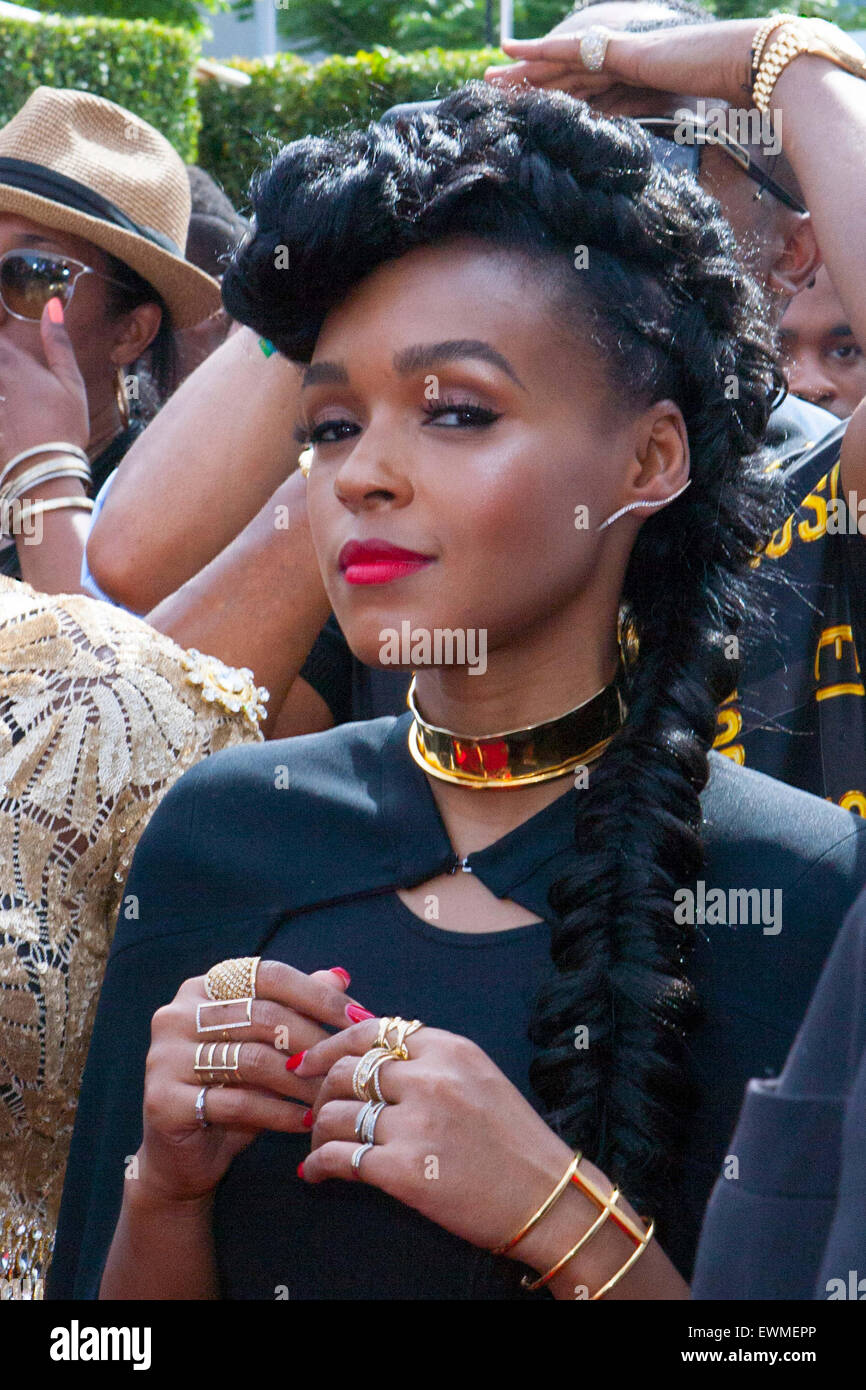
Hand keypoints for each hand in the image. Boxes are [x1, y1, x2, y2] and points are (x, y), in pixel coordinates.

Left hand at [0, 299, 89, 467]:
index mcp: (13, 363)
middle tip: (21, 378)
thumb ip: (58, 342)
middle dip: (1, 352)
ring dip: (2, 380)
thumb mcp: (71, 383)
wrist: (44, 470)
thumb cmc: (63, 426)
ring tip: (13, 389)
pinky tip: (4, 403)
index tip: (1, 311)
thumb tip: (53, 304)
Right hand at [135, 962, 368, 1204]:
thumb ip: (295, 1009)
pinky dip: (279, 1113)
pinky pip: (237, 1102)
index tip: (360, 1019)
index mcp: (201, 988)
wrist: (181, 1156)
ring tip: (331, 1096)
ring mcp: (164, 1056)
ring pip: (252, 1060)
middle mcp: (176, 1014)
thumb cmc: (231, 1091)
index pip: (270, 975)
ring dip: (300, 1081)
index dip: (318, 996)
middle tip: (349, 1065)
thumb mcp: (265, 1047)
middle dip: (314, 1042)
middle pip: (264, 1016)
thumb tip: (340, 977)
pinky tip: (306, 1122)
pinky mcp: (163, 1099)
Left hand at [296, 1018, 574, 1257]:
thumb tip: (368, 1052)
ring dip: (317, 1131)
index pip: (370, 1031)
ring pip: (335, 1114)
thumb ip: (429, 1060)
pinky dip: (319, 1166)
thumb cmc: (513, 1141)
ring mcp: (416, 1124)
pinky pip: (339, 1158)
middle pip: (345, 1071)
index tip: (310, 1062)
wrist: (547, 1198)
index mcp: (448, 1049)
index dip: (331, 1046)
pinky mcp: (404, 1171)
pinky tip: (316, 1173)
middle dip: (320, 1091)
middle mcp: (430, 1079)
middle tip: (317, 1110)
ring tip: (320, 1146)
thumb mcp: (478, 1076)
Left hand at [485, 19, 765, 109]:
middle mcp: (620, 66)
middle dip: (529, 82)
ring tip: (491, 76)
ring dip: (524, 70)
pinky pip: (571, 51)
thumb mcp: (679, 122)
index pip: (585, 93)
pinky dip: (541, 52)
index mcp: (632, 82)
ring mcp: (618, 55)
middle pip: (566, 76)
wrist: (740, 69)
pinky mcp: (618, 50)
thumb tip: (638, 155)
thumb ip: (654, 128)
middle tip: (493, 88)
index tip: (528, 109)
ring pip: (560, 64)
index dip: (554, 99)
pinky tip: (514, 53)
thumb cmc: (723, 99)